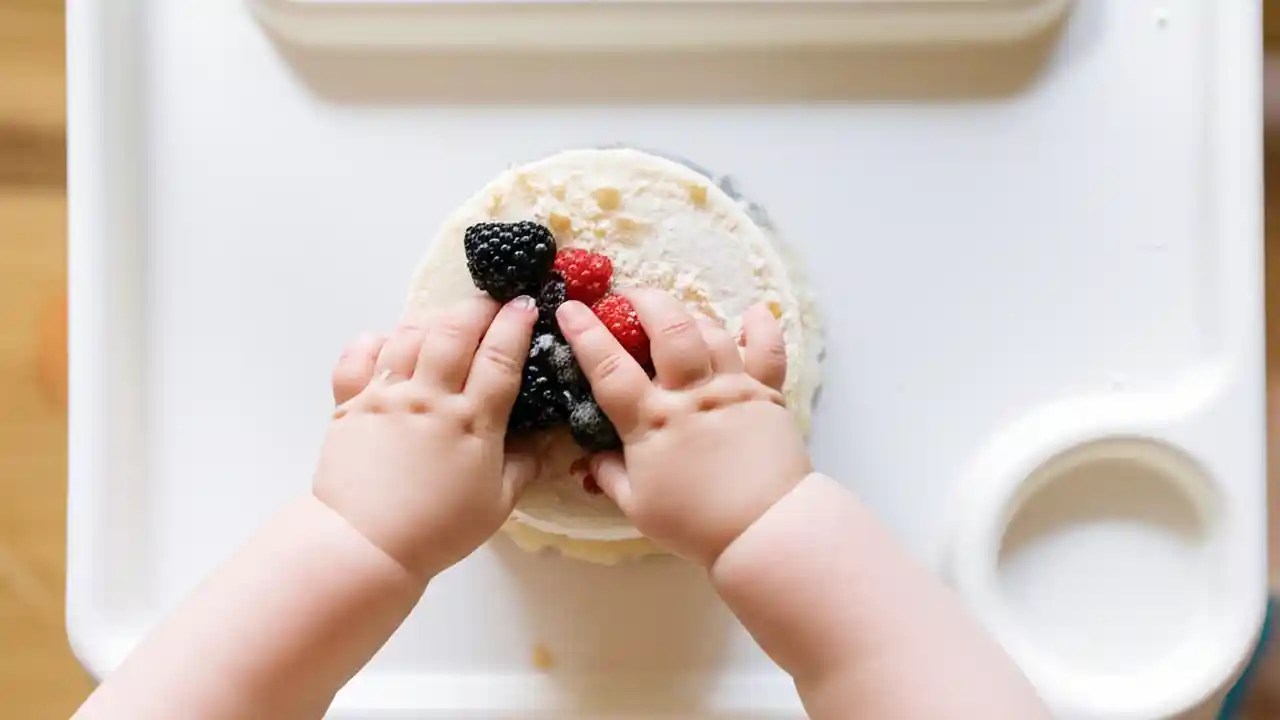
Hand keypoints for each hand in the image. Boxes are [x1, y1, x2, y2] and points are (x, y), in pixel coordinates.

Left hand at [314, 296, 539, 576]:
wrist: (365, 545)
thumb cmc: (437, 531)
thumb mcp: (496, 504)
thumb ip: (524, 466)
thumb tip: (547, 442)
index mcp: (471, 422)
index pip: (500, 357)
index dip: (516, 324)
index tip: (527, 304)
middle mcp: (429, 398)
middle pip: (454, 331)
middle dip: (476, 307)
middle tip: (490, 301)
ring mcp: (387, 397)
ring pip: (409, 335)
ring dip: (431, 319)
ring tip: (445, 321)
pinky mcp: (350, 404)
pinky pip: (359, 356)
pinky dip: (375, 341)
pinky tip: (388, 342)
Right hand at [557, 291, 810, 565]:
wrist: (764, 530)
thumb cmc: (696, 524)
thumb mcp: (636, 506)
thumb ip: (609, 474)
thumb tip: (590, 457)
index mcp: (652, 421)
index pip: (609, 367)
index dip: (585, 333)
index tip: (569, 308)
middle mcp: (691, 394)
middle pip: (668, 329)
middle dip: (645, 301)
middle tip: (629, 296)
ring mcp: (732, 388)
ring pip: (710, 331)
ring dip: (689, 314)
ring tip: (677, 315)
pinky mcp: (767, 393)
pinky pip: (767, 349)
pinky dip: (760, 326)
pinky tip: (752, 312)